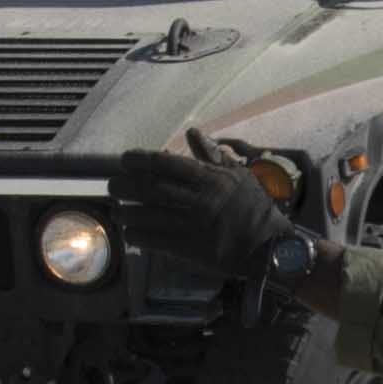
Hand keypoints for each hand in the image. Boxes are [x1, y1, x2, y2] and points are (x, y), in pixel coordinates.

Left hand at [111, 134, 298, 277]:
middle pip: (152, 189)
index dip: (141, 160)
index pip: (168, 164)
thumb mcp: (238, 175)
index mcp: (211, 179)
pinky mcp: (191, 250)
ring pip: (150, 216)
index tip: (125, 160)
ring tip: (117, 211)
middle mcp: (199, 200)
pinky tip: (130, 233)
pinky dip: (139, 236)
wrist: (269, 247)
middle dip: (127, 186)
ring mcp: (194, 226)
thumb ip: (212, 155)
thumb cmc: (254, 208)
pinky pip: (157, 241)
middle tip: (112, 186)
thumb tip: (192, 132)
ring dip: (128, 212)